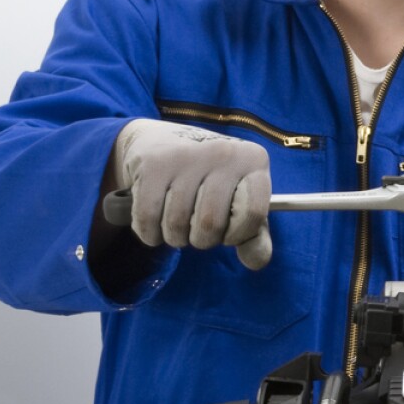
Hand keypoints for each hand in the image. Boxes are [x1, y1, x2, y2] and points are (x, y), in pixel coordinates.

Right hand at [112, 119, 272, 267]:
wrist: (162, 141)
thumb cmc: (211, 181)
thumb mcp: (240, 201)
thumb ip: (254, 235)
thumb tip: (255, 262)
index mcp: (253, 160)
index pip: (253, 213)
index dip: (239, 234)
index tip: (230, 232)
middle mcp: (223, 153)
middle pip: (210, 224)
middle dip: (202, 240)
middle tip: (198, 229)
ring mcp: (186, 156)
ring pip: (176, 225)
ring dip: (175, 238)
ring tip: (178, 223)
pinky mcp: (153, 164)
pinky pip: (148, 219)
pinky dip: (150, 234)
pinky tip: (155, 225)